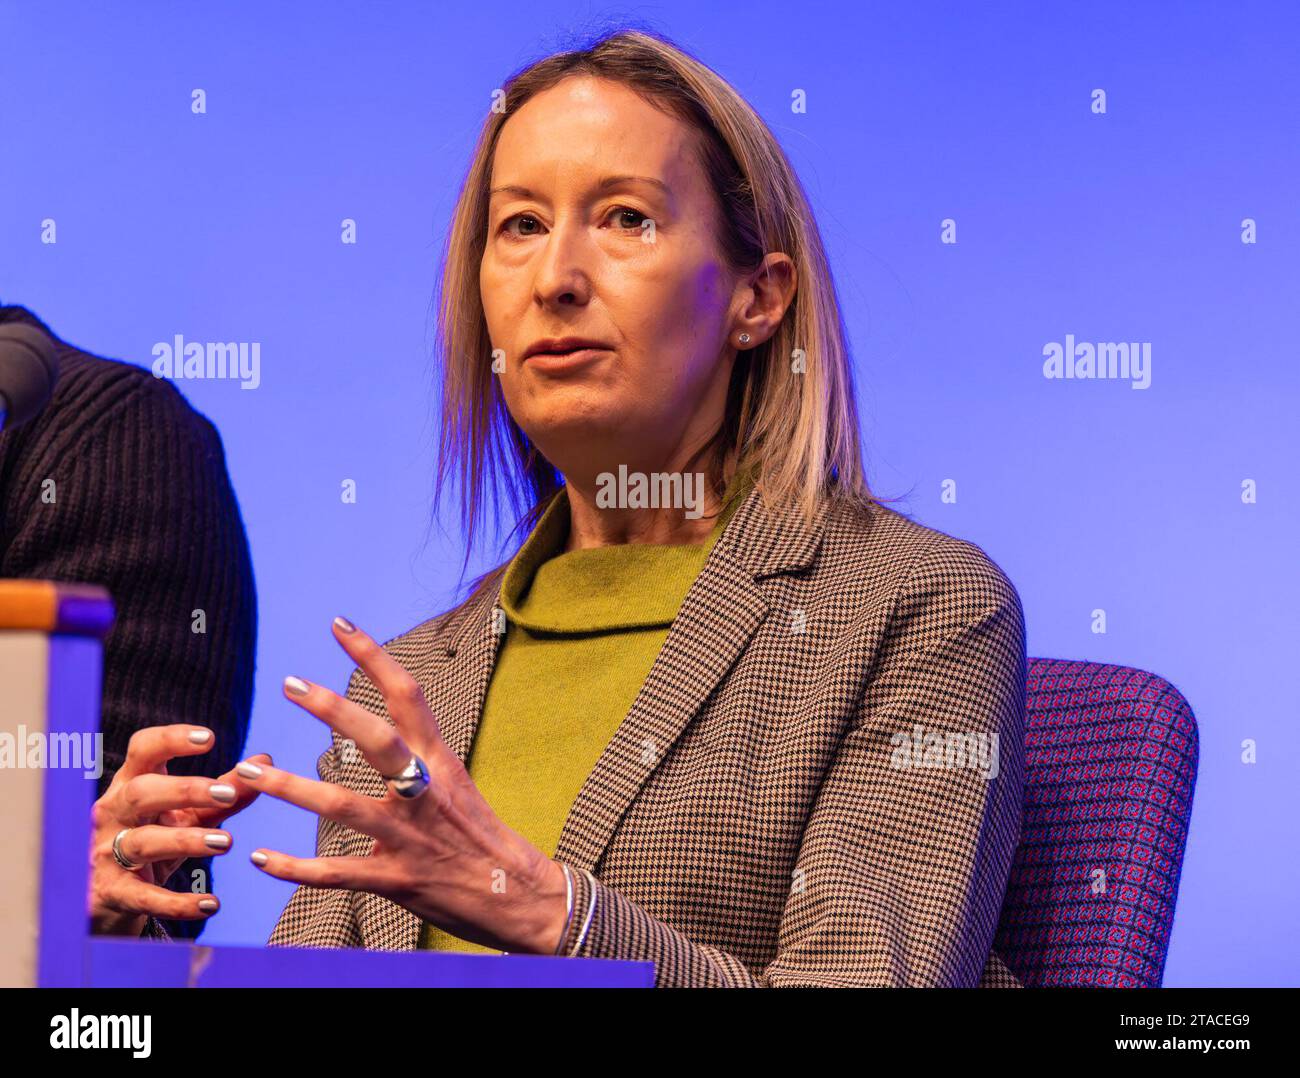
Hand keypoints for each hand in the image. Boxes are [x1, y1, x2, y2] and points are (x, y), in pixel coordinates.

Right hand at [89, 724, 268, 936]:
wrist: (108, 894)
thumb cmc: (154, 836)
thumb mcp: (188, 812)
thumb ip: (225, 790)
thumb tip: (264, 762)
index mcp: (131, 783)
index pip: (142, 750)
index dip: (171, 740)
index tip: (209, 738)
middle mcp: (114, 813)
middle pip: (141, 792)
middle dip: (184, 790)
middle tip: (227, 793)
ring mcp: (108, 853)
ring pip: (144, 842)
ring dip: (186, 841)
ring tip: (227, 842)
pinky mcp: (113, 893)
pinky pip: (144, 897)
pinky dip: (177, 903)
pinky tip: (211, 905)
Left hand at [239, 616, 568, 954]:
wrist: (522, 896)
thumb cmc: (485, 840)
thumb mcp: (457, 787)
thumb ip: (419, 764)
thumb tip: (383, 741)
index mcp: (440, 763)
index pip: (409, 695)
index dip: (374, 657)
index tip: (340, 626)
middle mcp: (425, 793)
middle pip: (378, 739)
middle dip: (333, 709)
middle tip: (291, 683)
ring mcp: (410, 837)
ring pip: (342, 806)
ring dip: (290, 788)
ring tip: (247, 771)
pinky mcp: (398, 879)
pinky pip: (337, 872)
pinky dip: (295, 867)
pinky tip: (260, 859)